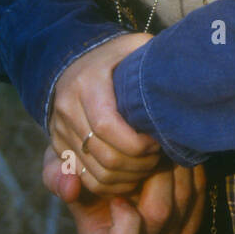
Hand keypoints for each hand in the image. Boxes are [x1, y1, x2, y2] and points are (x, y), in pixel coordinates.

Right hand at [42, 145, 205, 233]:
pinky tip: (173, 150)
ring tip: (158, 143)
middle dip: (154, 174)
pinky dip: (188, 167)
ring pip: (184, 198)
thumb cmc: (80, 167)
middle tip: (145, 147)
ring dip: (173, 164)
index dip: (125, 220)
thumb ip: (56, 177)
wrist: (113, 162)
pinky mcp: (193, 216)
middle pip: (160, 213)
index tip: (115, 192)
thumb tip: (68, 185)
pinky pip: (199, 192)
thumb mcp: (59, 168)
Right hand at [49, 32, 161, 195]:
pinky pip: (85, 179)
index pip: (108, 126)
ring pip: (95, 173)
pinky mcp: (59, 147)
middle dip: (138, 164)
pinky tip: (131, 175)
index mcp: (86, 83)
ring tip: (148, 165)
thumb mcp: (135, 47)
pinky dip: (111, 185)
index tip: (158, 142)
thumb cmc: (118, 57)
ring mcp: (59, 130)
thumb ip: (151, 56)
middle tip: (157, 157)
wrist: (77, 62)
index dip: (138, 143)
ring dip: (127, 177)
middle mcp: (67, 108)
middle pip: (104, 155)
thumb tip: (175, 73)